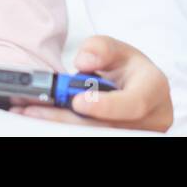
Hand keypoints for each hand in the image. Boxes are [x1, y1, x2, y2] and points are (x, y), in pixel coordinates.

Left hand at [8, 35, 172, 131]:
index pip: (134, 103)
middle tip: (35, 110)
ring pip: (97, 135)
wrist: (135, 87)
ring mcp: (139, 134)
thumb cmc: (126, 69)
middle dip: (68, 119)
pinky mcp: (121, 139)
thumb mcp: (116, 48)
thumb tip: (84, 61)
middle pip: (108, 127)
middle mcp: (152, 117)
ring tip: (31, 113)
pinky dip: (66, 128)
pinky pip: (92, 137)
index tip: (77, 101)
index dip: (105, 106)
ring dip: (61, 125)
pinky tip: (42, 119)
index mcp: (154, 89)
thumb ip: (100, 47)